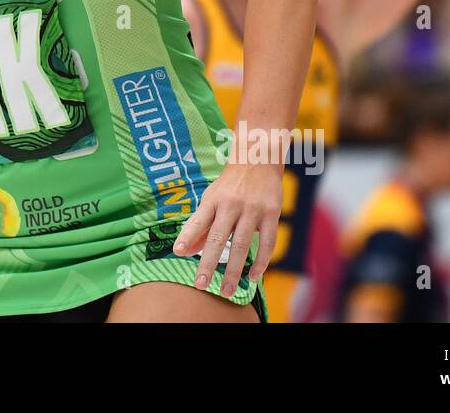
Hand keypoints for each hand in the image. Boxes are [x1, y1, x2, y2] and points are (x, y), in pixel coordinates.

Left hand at [173, 160, 281, 294]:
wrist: (259, 158)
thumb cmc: (230, 185)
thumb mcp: (211, 199)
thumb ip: (199, 226)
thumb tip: (183, 252)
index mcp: (213, 200)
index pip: (198, 220)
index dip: (187, 236)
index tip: (178, 252)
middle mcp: (231, 204)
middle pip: (218, 238)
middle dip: (208, 263)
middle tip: (200, 285)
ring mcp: (253, 209)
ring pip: (241, 245)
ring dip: (233, 271)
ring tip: (226, 290)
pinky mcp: (272, 213)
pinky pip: (267, 243)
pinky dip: (261, 262)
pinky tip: (254, 276)